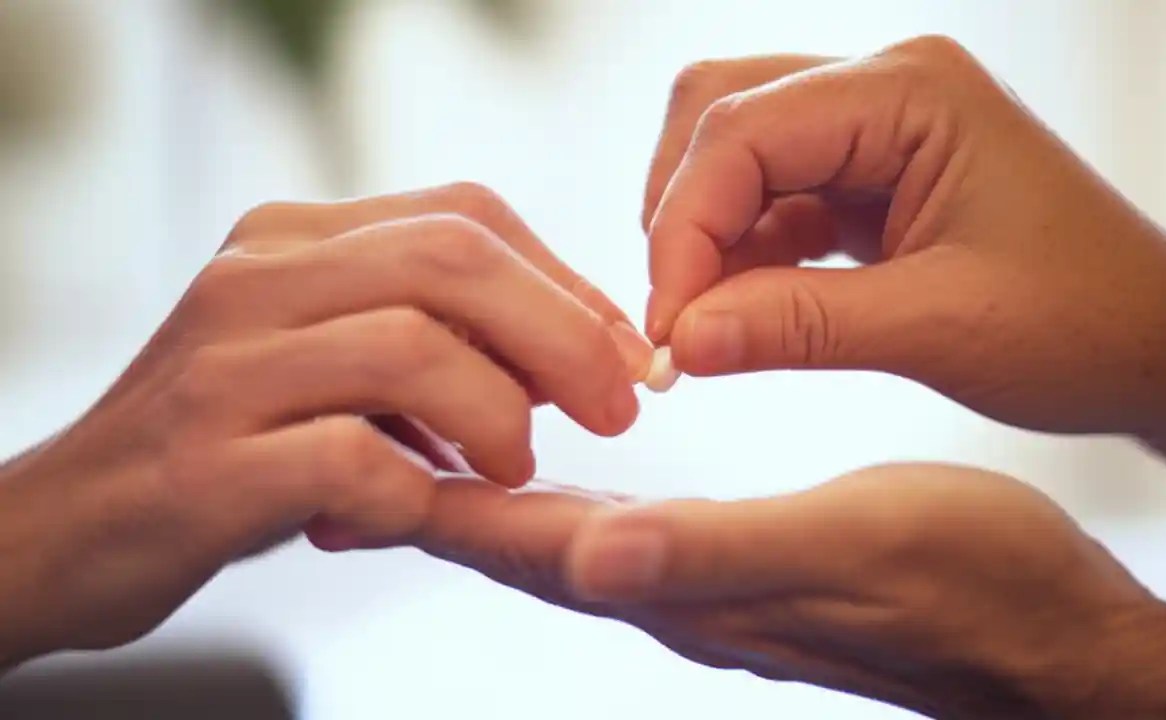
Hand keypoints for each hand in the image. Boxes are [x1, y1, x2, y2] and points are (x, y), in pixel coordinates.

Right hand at [0, 183, 651, 666]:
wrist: (65, 528)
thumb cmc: (232, 446)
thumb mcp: (323, 363)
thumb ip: (427, 341)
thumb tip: (577, 360)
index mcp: (292, 240)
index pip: (465, 215)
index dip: (567, 282)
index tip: (624, 353)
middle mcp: (254, 279)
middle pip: (453, 261)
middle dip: (564, 335)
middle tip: (618, 408)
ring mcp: (223, 367)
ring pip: (411, 348)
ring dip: (498, 416)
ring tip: (515, 467)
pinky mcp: (205, 465)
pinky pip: (349, 458)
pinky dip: (415, 490)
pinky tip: (421, 510)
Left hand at [415, 465, 1165, 719]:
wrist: (1050, 643)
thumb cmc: (972, 582)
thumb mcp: (855, 544)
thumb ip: (721, 552)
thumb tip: (592, 555)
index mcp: (692, 589)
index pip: (535, 551)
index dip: (444, 513)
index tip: (352, 472)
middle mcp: (686, 599)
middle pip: (531, 557)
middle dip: (444, 510)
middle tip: (356, 464)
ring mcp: (717, 594)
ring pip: (572, 550)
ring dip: (499, 509)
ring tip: (435, 460)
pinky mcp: (751, 578)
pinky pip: (629, 543)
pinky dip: (574, 509)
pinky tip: (568, 485)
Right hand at [641, 39, 1165, 498]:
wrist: (1156, 346)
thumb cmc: (1085, 322)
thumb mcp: (938, 328)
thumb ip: (797, 325)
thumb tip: (681, 342)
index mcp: (912, 91)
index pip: (744, 132)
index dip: (684, 229)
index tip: (669, 330)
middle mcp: (885, 88)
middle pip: (720, 113)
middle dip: (680, 214)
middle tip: (677, 320)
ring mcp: (874, 130)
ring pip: (733, 150)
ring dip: (702, 232)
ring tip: (705, 322)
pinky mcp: (867, 178)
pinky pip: (769, 197)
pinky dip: (738, 252)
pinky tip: (742, 309)